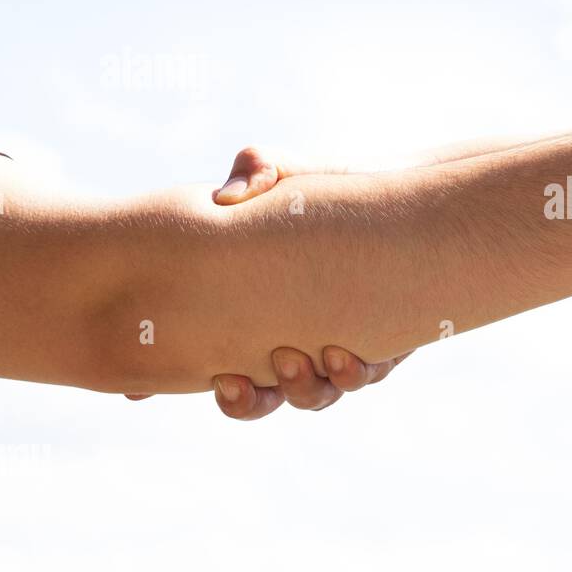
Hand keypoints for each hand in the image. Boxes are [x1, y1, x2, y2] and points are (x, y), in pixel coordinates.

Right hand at [124, 146, 410, 419]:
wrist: (401, 187)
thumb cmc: (326, 184)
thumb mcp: (283, 170)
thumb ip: (254, 170)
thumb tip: (227, 198)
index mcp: (251, 317)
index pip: (216, 368)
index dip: (188, 388)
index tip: (171, 387)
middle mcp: (293, 342)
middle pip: (264, 398)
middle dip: (250, 401)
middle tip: (238, 377)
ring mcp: (338, 346)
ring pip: (316, 394)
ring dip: (303, 389)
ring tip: (299, 358)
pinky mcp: (387, 341)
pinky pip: (369, 373)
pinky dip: (356, 372)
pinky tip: (346, 356)